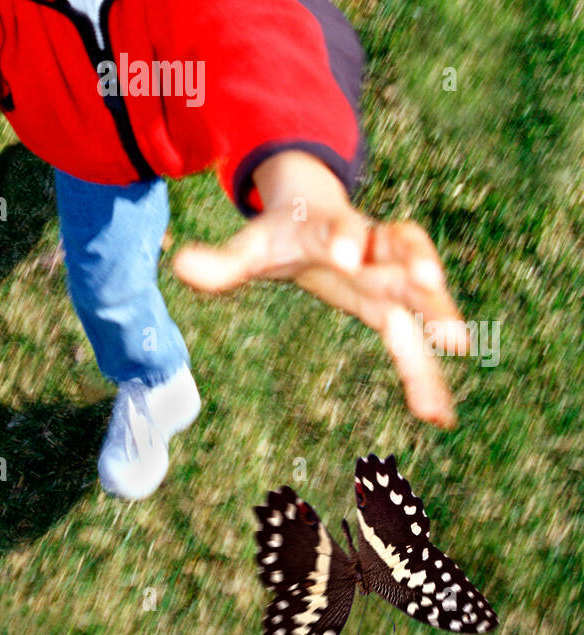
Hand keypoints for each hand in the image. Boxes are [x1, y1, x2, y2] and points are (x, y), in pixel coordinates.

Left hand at [172, 199, 467, 428]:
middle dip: (417, 267)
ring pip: (423, 289)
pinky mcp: (400, 306)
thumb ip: (222, 261)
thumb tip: (178, 263)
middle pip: (401, 250)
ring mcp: (392, 276)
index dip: (345, 236)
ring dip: (439, 313)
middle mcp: (371, 247)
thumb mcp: (252, 246)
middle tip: (428, 285)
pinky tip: (441, 415)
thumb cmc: (285, 237)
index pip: (342, 227)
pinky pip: (424, 336)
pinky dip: (433, 371)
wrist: (320, 219)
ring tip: (455, 347)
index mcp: (331, 228)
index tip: (347, 252)